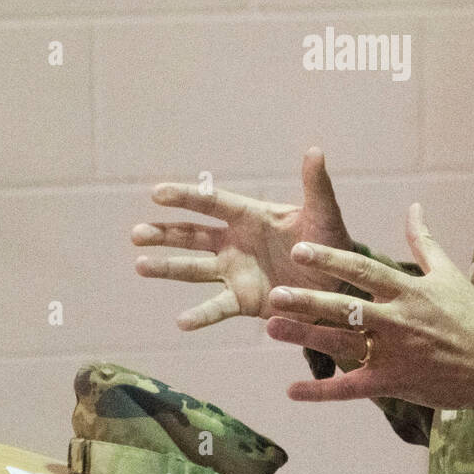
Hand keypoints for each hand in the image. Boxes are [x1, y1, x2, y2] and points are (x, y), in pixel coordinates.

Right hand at [133, 147, 354, 329]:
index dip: (185, 197)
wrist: (337, 282)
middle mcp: (234, 242)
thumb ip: (316, 185)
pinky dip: (201, 315)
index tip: (157, 193)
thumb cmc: (328, 241)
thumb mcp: (324, 213)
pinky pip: (217, 307)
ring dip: (167, 267)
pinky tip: (181, 323)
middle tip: (136, 234)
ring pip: (194, 269)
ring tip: (140, 266)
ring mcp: (234, 272)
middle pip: (192, 235)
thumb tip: (315, 150)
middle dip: (164, 233)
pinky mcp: (242, 300)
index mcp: (249, 216)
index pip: (211, 203)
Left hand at [264, 202, 473, 410]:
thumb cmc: (473, 317)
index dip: (331, 260)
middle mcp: (397, 319)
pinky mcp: (394, 382)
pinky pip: (352, 387)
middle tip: (275, 293)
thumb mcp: (449, 273)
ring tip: (271, 327)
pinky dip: (321, 391)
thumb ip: (423, 241)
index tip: (301, 250)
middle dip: (308, 299)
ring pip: (342, 343)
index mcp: (408, 290)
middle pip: (346, 307)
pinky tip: (291, 390)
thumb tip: (413, 206)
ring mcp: (395, 353)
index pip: (363, 270)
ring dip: (306, 336)